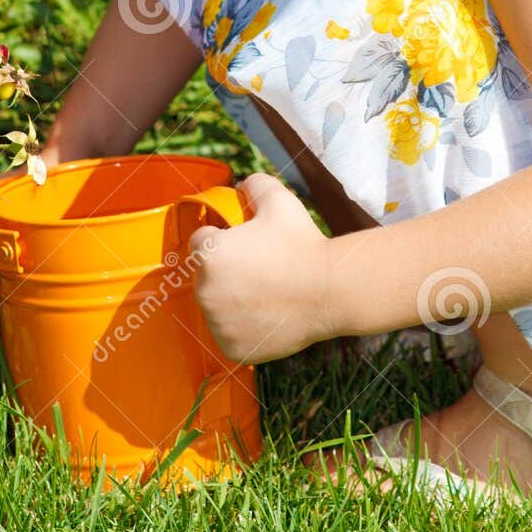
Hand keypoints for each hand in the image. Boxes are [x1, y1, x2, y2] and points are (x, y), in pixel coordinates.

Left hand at [187, 172, 334, 364]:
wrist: (329, 291)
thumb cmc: (302, 244)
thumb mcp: (279, 200)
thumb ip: (254, 184)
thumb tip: (242, 186)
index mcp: (209, 254)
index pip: (201, 242)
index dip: (222, 239)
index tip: (245, 245)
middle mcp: (205, 291)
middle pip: (205, 276)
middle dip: (225, 271)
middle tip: (259, 270)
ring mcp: (217, 323)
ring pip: (215, 307)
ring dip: (231, 299)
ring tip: (265, 292)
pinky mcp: (231, 348)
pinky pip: (227, 334)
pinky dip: (241, 327)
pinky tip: (265, 314)